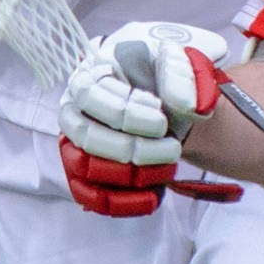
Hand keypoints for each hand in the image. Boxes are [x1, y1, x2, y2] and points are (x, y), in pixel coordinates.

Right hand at [57, 22, 248, 215]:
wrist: (172, 103)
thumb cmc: (167, 77)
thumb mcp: (180, 61)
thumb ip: (184, 75)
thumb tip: (189, 105)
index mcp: (91, 75)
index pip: (92, 95)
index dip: (126, 113)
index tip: (162, 122)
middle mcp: (74, 111)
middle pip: (87, 136)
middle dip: (132, 147)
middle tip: (173, 149)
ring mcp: (75, 145)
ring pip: (85, 168)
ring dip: (127, 175)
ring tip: (168, 168)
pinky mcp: (84, 174)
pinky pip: (88, 195)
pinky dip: (119, 202)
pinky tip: (153, 198)